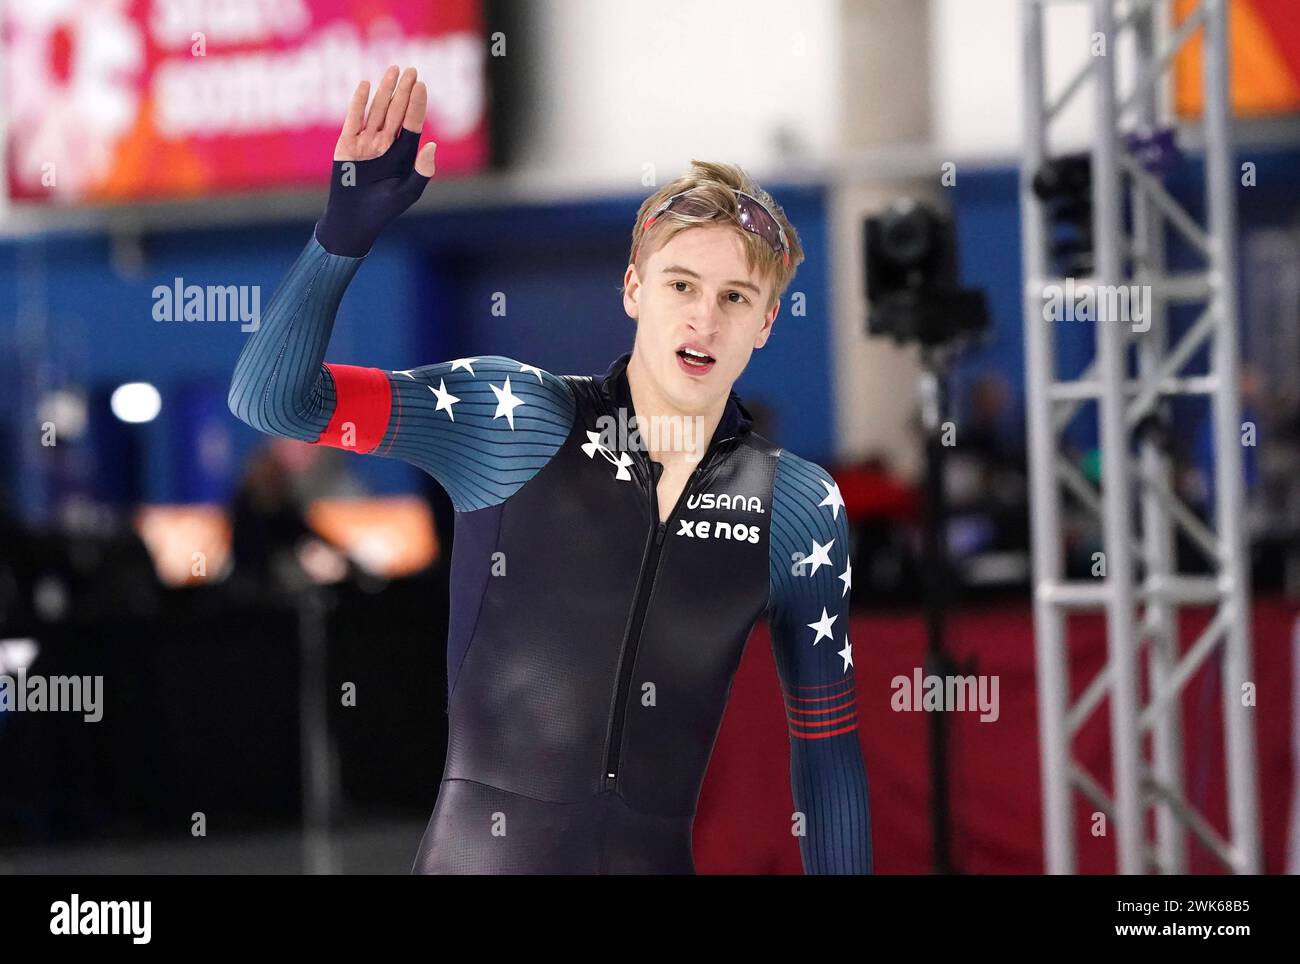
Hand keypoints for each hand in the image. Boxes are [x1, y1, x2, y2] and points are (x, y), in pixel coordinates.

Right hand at [314, 65, 438, 255]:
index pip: (412, 124)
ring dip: (385, 91)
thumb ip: (422, 171)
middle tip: (412, 70)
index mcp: (403, 154)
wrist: (354, 221)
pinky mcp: (347, 144)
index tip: (422, 85)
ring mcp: (366, 142)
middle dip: (403, 92)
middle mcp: (385, 145)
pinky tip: (366, 85)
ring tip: (393, 70)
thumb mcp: (408, 192)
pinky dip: (359, 102)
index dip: (417, 105)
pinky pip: (354, 119)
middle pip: (396, 113)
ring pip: (377, 111)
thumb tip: (433, 144)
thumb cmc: (384, 210)